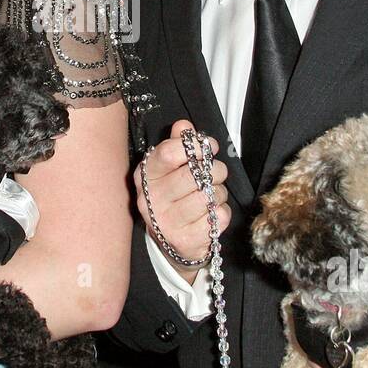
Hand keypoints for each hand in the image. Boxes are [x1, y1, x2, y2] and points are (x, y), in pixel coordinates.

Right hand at [134, 120, 230, 283]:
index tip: (209, 146)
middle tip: (216, 172)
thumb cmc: (173, 198)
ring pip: (208, 196)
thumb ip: (176, 145)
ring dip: (218, 193)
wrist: (170, 241)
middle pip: (193, 174)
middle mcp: (151, 200)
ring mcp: (167, 223)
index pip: (169, 152)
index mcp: (145, 176)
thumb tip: (184, 126)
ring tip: (211, 195)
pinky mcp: (186, 241)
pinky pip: (218, 217)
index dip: (196, 145)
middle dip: (215, 170)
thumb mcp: (168, 170)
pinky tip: (211, 213)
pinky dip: (221, 212)